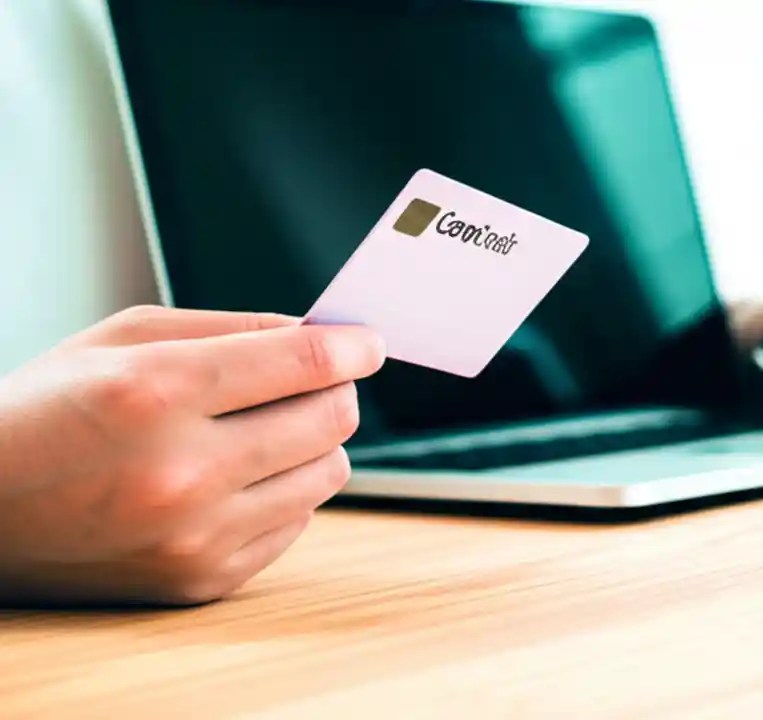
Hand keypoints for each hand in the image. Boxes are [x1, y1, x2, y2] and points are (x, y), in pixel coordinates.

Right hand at [0, 306, 385, 606]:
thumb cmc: (42, 412)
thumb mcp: (118, 338)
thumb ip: (227, 328)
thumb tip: (316, 333)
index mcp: (157, 392)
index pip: (302, 363)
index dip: (353, 348)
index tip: (368, 344)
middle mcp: (182, 470)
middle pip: (330, 420)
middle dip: (336, 391)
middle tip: (315, 382)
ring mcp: (194, 535)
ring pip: (327, 475)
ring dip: (316, 443)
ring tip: (271, 430)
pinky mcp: (199, 579)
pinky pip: (295, 524)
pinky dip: (285, 492)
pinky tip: (241, 477)